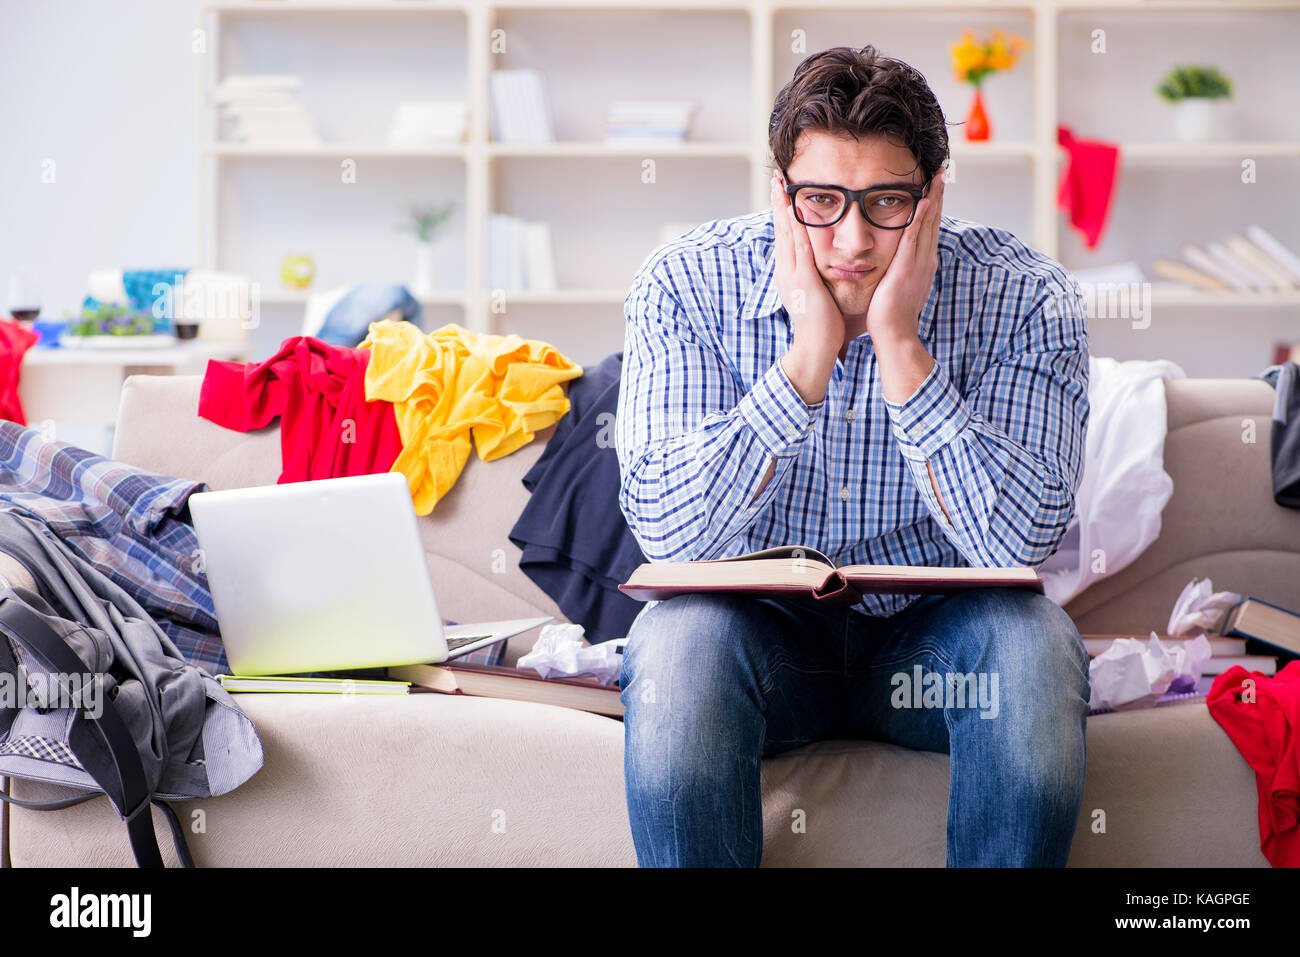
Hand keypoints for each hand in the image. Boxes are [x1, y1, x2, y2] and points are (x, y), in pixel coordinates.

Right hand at [770, 169, 842, 361]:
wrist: (815, 347)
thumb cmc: (820, 324)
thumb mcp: (813, 294)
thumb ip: (813, 277)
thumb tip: (816, 267)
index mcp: (788, 273)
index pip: (784, 236)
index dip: (782, 212)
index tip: (781, 191)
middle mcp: (785, 271)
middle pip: (780, 229)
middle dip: (778, 202)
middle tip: (776, 177)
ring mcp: (792, 275)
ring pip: (787, 234)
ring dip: (783, 208)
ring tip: (781, 185)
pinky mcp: (803, 281)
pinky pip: (800, 248)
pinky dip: (797, 228)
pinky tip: (796, 211)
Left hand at [865, 167, 945, 349]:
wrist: (895, 334)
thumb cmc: (891, 314)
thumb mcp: (900, 284)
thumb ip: (902, 268)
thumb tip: (899, 259)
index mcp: (923, 262)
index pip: (930, 227)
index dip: (933, 205)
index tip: (934, 185)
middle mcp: (926, 259)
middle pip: (934, 220)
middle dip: (938, 194)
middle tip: (942, 171)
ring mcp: (918, 263)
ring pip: (928, 224)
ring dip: (933, 199)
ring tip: (936, 177)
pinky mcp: (906, 268)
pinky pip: (913, 237)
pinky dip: (919, 218)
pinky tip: (923, 201)